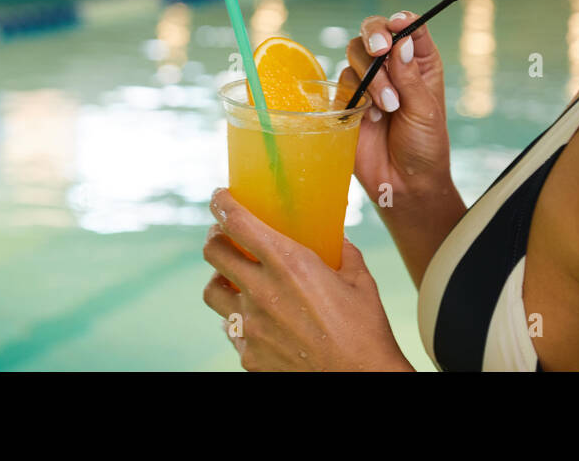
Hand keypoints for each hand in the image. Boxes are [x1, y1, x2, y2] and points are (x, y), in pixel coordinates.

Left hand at [201, 187, 412, 371]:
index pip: (237, 222)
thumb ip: (342, 252)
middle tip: (225, 235)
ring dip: (220, 279)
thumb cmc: (366, 330)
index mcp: (289, 264)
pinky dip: (238, 319)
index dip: (222, 204)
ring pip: (212, 291)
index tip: (219, 197)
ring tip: (233, 278)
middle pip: (213, 252)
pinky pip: (230, 329)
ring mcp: (251, 326)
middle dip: (215, 237)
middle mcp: (262, 291)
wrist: (360, 380)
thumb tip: (335, 237)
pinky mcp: (249, 355)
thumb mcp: (359, 279)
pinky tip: (256, 318)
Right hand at [340, 10, 450, 199]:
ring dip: (373, 77)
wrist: (404, 184)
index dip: (401, 21)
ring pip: (356, 55)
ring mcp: (369, 82)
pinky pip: (343, 81)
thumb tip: (401, 41)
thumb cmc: (425, 147)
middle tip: (382, 50)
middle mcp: (393, 67)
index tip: (399, 24)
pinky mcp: (348, 100)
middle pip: (374, 32)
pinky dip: (356, 96)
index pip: (409, 28)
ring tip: (390, 107)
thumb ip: (410, 76)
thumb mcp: (425, 110)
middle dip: (375, 35)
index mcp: (419, 63)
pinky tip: (373, 118)